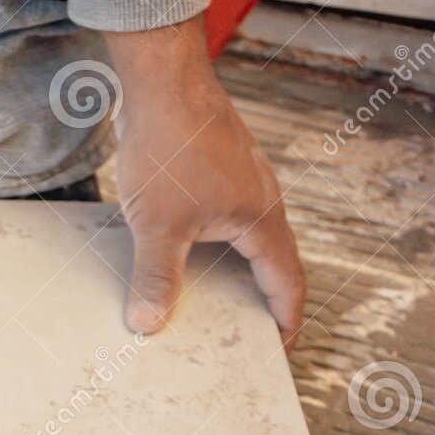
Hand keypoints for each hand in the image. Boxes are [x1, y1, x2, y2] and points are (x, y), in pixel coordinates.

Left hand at [105, 16, 304, 348]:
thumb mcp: (157, 226)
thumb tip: (148, 325)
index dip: (284, 319)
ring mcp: (240, 184)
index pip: (285, 281)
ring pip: (243, 240)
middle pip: (269, 263)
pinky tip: (181, 257)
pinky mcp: (216, 171)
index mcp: (261, 220)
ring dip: (231, 273)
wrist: (162, 86)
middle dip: (257, 302)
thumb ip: (156, 278)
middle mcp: (260, 201)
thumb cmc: (169, 150)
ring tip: (208, 304)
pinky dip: (209, 247)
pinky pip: (221, 220)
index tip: (278, 348)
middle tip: (240, 336)